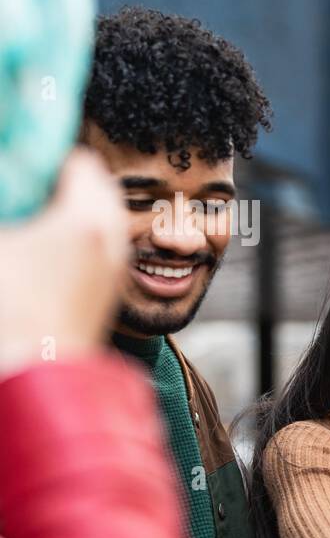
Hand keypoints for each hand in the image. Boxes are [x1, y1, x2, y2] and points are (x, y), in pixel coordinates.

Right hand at [0, 149, 129, 377]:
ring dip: (66, 215)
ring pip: (97, 224)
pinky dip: (71, 244)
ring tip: (28, 222)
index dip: (45, 156)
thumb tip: (9, 191)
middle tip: (24, 189)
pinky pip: (94, 254)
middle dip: (59, 185)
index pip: (79, 162)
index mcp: (88, 220)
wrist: (34, 381)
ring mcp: (112, 273)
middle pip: (93, 192)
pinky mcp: (103, 298)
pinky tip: (37, 256)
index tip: (20, 162)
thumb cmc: (8, 308)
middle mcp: (112, 243)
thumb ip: (5, 202)